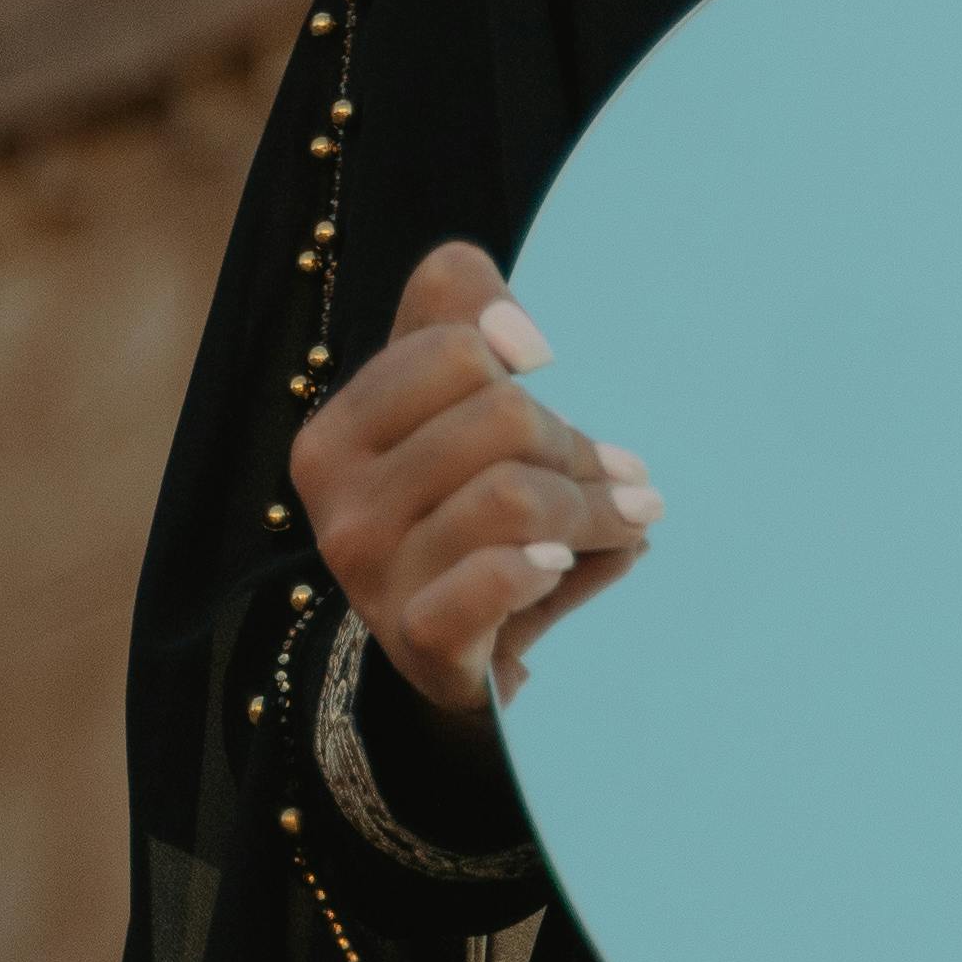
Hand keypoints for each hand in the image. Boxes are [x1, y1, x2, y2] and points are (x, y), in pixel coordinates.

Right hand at [290, 238, 662, 719]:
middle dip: (572, 443)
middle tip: (608, 476)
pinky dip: (544, 566)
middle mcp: (340, 508)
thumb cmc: (456, 508)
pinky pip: (497, 578)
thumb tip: (524, 340)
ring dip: (596, 508)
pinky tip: (561, 564)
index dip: (518, 360)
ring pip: (517, 495)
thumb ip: (459, 311)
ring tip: (627, 518)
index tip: (547, 380)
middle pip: (501, 416)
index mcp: (334, 438)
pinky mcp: (421, 639)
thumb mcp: (442, 400)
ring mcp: (375, 579)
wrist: (444, 650)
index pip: (454, 347)